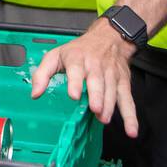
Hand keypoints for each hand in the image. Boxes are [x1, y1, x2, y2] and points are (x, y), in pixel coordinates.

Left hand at [32, 18, 139, 137]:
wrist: (109, 37)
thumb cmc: (79, 50)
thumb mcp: (56, 56)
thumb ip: (42, 74)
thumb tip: (35, 94)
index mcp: (77, 58)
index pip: (76, 69)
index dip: (76, 82)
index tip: (74, 95)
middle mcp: (96, 65)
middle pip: (97, 81)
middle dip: (97, 96)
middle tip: (95, 109)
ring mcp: (111, 74)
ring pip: (112, 90)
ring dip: (110, 105)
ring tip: (103, 119)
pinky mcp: (123, 82)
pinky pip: (128, 99)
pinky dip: (131, 116)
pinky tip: (131, 129)